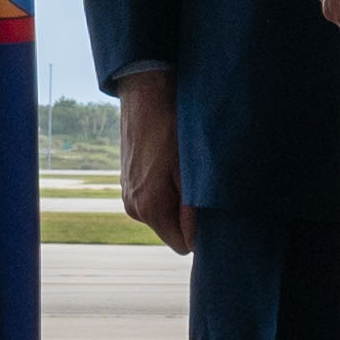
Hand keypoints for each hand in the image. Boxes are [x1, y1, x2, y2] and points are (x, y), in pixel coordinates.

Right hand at [114, 66, 190, 254]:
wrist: (145, 94)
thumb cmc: (172, 127)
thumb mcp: (190, 170)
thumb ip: (193, 210)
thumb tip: (198, 243)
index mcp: (148, 209)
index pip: (183, 245)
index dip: (200, 233)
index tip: (211, 207)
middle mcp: (133, 208)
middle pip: (172, 231)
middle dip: (188, 216)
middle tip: (199, 183)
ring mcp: (128, 195)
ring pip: (164, 215)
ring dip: (178, 201)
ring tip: (184, 170)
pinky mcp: (128, 183)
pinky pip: (154, 200)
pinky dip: (166, 190)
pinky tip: (171, 164)